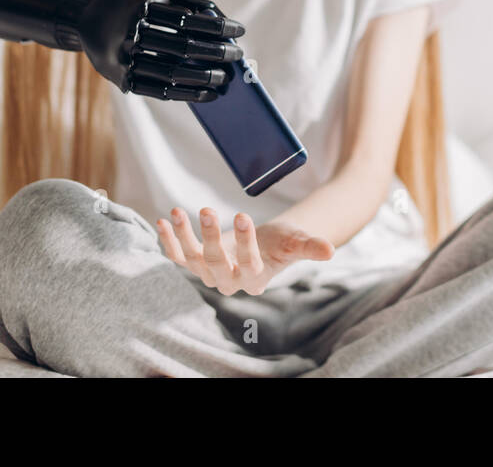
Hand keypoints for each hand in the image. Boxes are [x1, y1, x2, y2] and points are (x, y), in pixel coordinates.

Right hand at [77, 0, 245, 100]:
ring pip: (172, 73)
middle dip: (216, 53)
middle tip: (238, 56)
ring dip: (205, 77)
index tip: (240, 31)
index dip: (218, 26)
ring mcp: (124, 60)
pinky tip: (209, 94)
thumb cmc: (128, 1)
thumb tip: (218, 15)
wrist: (83, 21)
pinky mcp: (122, 81)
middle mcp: (129, 34)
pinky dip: (188, 95)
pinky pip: (160, 92)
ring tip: (227, 78)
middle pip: (183, 47)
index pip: (188, 20)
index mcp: (138, 8)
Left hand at [156, 206, 334, 295]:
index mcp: (256, 279)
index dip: (244, 243)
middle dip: (210, 238)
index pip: (249, 264)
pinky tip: (162, 221)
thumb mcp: (296, 241)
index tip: (242, 215)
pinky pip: (177, 256)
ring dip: (183, 236)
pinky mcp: (196, 262)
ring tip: (178, 211)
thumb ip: (310, 247)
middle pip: (216, 264)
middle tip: (208, 209)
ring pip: (193, 260)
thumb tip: (330, 250)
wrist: (266, 245)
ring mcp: (209, 273)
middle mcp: (230, 281)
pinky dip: (169, 241)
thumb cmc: (282, 242)